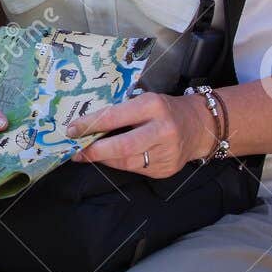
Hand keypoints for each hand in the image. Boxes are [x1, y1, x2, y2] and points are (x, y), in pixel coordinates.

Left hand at [65, 91, 214, 176]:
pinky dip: (121, 164)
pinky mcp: (167, 168)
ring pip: (126, 162)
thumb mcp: (145, 101)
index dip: (90, 125)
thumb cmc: (164, 110)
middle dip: (95, 151)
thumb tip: (87, 127)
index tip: (71, 130)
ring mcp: (167, 152)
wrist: (199, 125)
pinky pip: (136, 169)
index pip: (115, 117)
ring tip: (91, 154)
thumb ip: (121, 113)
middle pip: (121, 146)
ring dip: (104, 159)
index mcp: (152, 106)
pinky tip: (114, 158)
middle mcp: (162, 130)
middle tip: (76, 152)